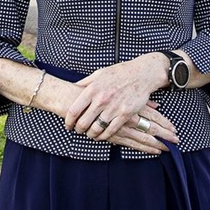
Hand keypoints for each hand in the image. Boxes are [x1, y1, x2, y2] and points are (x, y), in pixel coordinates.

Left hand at [63, 55, 177, 152]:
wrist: (141, 74)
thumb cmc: (119, 73)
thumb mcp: (98, 74)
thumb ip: (85, 82)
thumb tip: (72, 87)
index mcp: (92, 89)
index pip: (74, 110)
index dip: (68, 121)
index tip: (68, 125)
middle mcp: (101, 100)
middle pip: (83, 123)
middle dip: (78, 130)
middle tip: (78, 131)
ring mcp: (113, 108)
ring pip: (96, 129)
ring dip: (91, 134)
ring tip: (89, 134)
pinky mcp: (125, 114)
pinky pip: (111, 130)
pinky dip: (104, 136)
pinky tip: (101, 136)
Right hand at [91, 101, 178, 154]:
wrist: (72, 99)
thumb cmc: (95, 93)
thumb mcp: (120, 94)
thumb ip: (136, 98)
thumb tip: (155, 104)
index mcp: (130, 103)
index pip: (152, 114)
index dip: (164, 122)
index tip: (174, 129)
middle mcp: (128, 114)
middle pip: (151, 126)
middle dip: (165, 134)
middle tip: (177, 140)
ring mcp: (120, 125)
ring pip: (143, 136)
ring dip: (158, 143)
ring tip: (170, 148)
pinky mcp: (112, 134)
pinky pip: (131, 143)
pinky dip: (143, 147)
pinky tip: (154, 151)